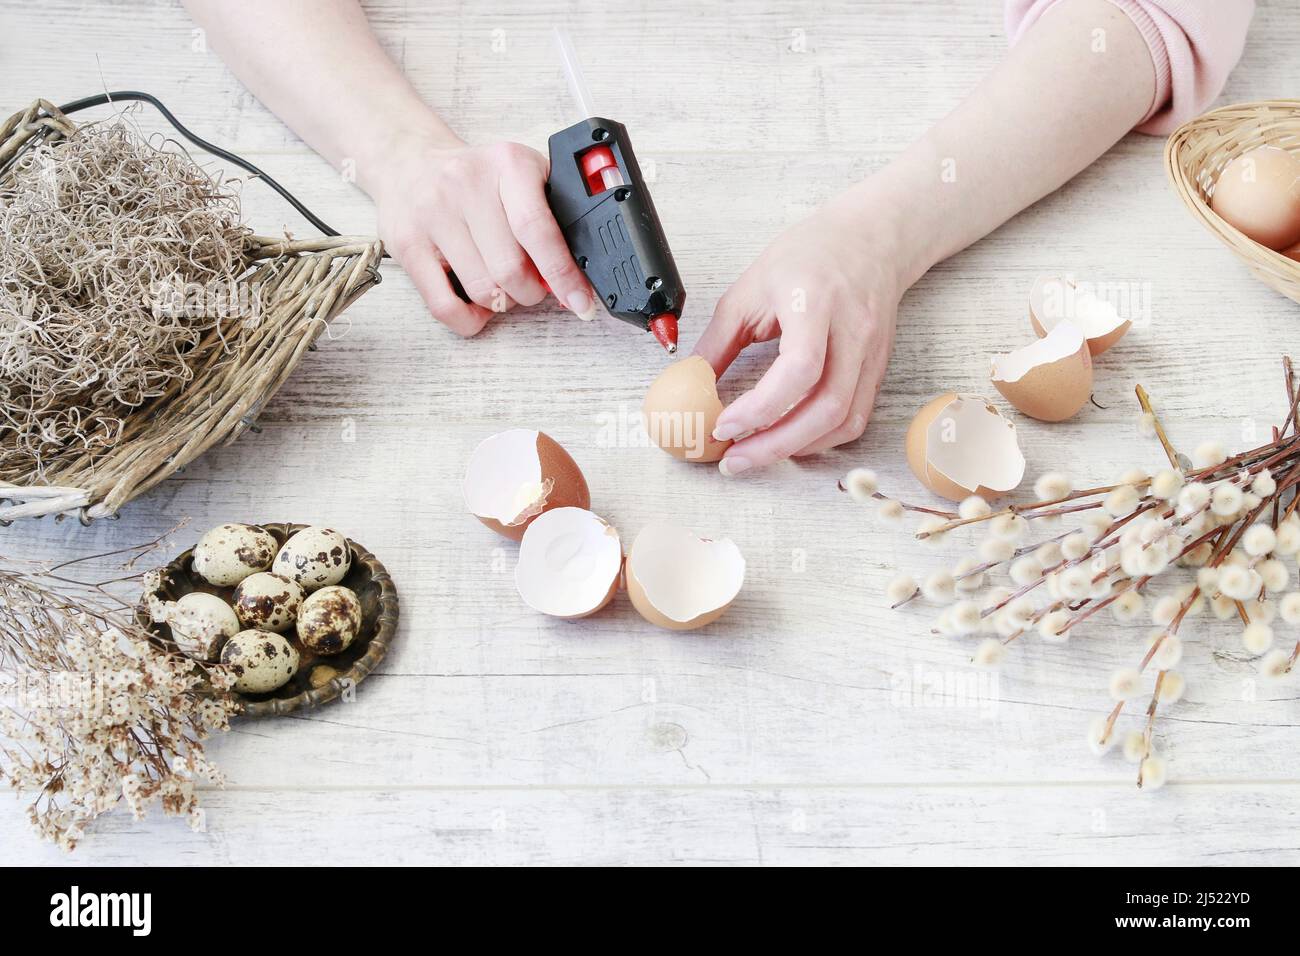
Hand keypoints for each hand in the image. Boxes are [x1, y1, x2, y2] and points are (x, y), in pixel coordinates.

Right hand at [369, 132, 595, 335]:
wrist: (409, 162)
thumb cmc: (476, 179)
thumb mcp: (521, 176)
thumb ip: (551, 215)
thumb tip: (575, 275)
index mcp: (507, 165)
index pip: (538, 229)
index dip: (563, 274)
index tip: (581, 303)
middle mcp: (466, 185)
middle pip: (510, 269)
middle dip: (531, 291)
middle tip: (532, 285)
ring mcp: (432, 215)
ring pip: (483, 290)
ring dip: (502, 302)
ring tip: (501, 286)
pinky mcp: (406, 245)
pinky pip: (444, 306)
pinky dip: (470, 319)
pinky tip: (478, 306)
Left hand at [693, 195, 904, 475]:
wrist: (871, 238)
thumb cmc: (810, 254)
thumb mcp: (750, 287)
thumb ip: (719, 339)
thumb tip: (690, 382)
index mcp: (816, 302)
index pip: (799, 369)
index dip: (761, 407)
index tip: (724, 425)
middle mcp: (852, 331)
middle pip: (827, 407)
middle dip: (776, 444)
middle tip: (735, 458)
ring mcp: (871, 353)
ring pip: (845, 420)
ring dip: (798, 447)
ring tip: (755, 454)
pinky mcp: (877, 368)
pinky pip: (854, 417)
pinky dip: (820, 439)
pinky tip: (789, 441)